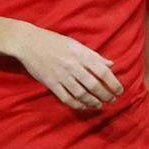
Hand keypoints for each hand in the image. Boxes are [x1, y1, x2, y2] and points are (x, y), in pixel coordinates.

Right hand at [2, 21, 123, 110]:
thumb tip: (111, 64)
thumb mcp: (76, 44)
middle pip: (94, 86)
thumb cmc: (54, 42)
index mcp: (81, 54)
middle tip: (111, 100)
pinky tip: (84, 107)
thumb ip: (94, 56)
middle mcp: (73, 66)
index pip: (103, 72)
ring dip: (93, 102)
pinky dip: (77, 105)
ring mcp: (61, 76)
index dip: (114, 83)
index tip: (120, 91)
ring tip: (100, 105)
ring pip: (81, 94)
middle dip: (106, 96)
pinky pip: (67, 99)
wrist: (28, 43)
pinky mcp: (51, 84)